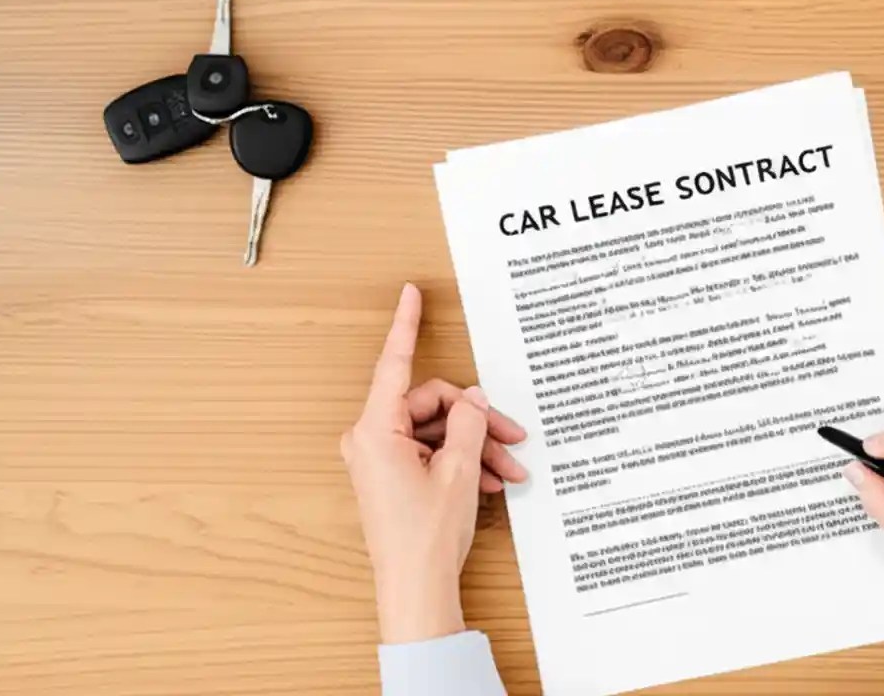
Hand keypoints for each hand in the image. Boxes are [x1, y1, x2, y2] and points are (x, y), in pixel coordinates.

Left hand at [342, 283, 527, 643]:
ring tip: (508, 468)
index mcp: (375, 430)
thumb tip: (477, 399)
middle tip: (513, 438)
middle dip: (477, 420)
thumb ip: (470, 424)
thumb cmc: (425, 537)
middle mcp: (370, 439)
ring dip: (475, 447)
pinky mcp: (392, 475)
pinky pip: (432, 451)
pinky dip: (462, 462)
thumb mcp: (460, 470)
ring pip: (438, 431)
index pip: (395, 364)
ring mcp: (381, 458)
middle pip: (432, 404)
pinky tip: (491, 479)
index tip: (410, 293)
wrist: (415, 589)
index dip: (406, 325)